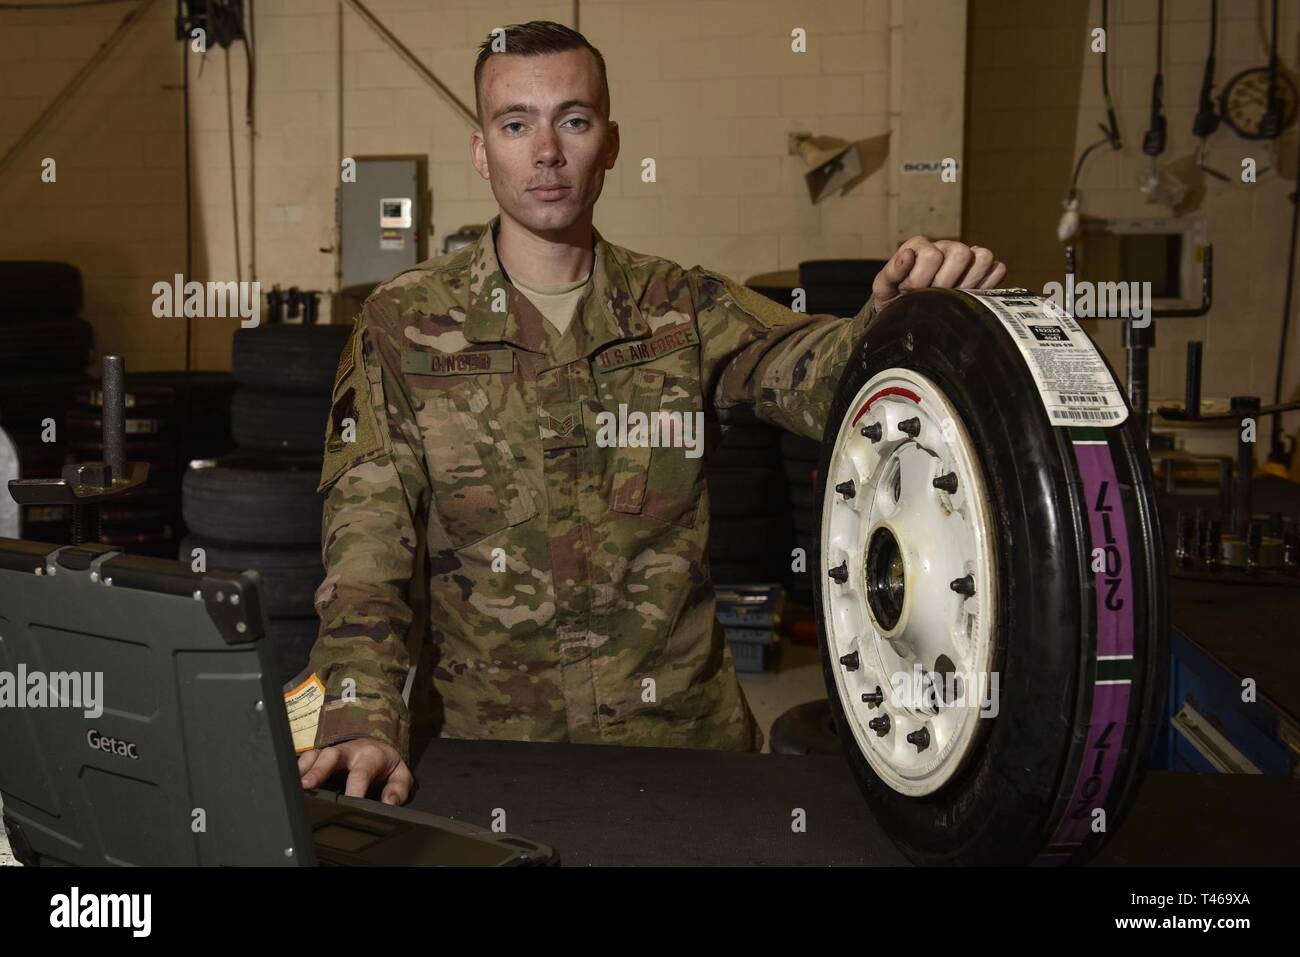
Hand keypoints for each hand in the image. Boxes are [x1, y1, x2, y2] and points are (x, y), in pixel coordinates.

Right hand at [298, 738, 412, 804]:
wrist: (378, 743)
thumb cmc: (386, 764)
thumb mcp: (400, 774)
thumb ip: (397, 789)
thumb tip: (389, 803)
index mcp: (370, 756)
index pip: (361, 773)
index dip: (355, 788)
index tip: (349, 802)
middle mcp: (348, 751)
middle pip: (331, 756)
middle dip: (318, 770)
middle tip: (307, 786)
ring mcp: (332, 751)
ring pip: (315, 755)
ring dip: (303, 769)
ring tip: (293, 786)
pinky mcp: (321, 754)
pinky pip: (306, 757)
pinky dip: (297, 768)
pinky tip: (289, 781)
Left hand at [872, 237, 1005, 306]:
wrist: (907, 316)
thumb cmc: (895, 300)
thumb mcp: (884, 288)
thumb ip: (891, 272)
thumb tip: (907, 255)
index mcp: (919, 246)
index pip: (931, 256)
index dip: (918, 281)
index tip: (908, 293)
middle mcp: (944, 246)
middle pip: (960, 253)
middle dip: (944, 282)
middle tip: (931, 296)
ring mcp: (966, 257)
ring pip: (983, 257)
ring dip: (967, 283)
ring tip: (949, 297)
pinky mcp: (984, 272)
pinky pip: (998, 269)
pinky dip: (987, 285)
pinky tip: (967, 297)